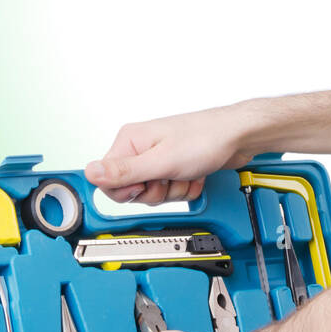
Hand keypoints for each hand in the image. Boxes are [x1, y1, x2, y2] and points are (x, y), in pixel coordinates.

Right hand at [85, 103, 259, 203]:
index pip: (108, 180)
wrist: (239, 137)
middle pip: (133, 191)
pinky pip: (172, 192)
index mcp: (130, 141)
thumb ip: (124, 171)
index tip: (146, 183)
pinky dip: (186, 188)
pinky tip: (195, 174)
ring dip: (175, 190)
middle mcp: (141, 149)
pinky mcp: (175, 167)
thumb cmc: (206, 138)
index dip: (128, 190)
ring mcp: (159, 159)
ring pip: (155, 194)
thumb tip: (90, 173)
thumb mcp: (161, 160)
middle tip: (170, 176)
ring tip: (186, 172)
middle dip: (156, 191)